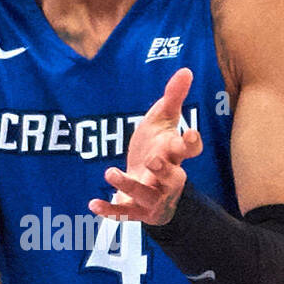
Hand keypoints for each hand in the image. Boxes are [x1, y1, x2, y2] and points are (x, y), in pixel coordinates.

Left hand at [88, 67, 202, 225]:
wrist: (150, 182)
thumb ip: (173, 97)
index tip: (189, 133)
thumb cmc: (158, 147)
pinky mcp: (137, 211)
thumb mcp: (163, 121)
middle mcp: (168, 179)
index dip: (191, 143)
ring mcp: (154, 197)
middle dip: (165, 171)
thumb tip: (185, 70)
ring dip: (129, 186)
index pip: (189, 150)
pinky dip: (110, 211)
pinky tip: (92, 205)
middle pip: (174, 179)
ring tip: (110, 172)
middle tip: (153, 159)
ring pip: (147, 196)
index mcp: (175, 154)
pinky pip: (125, 214)